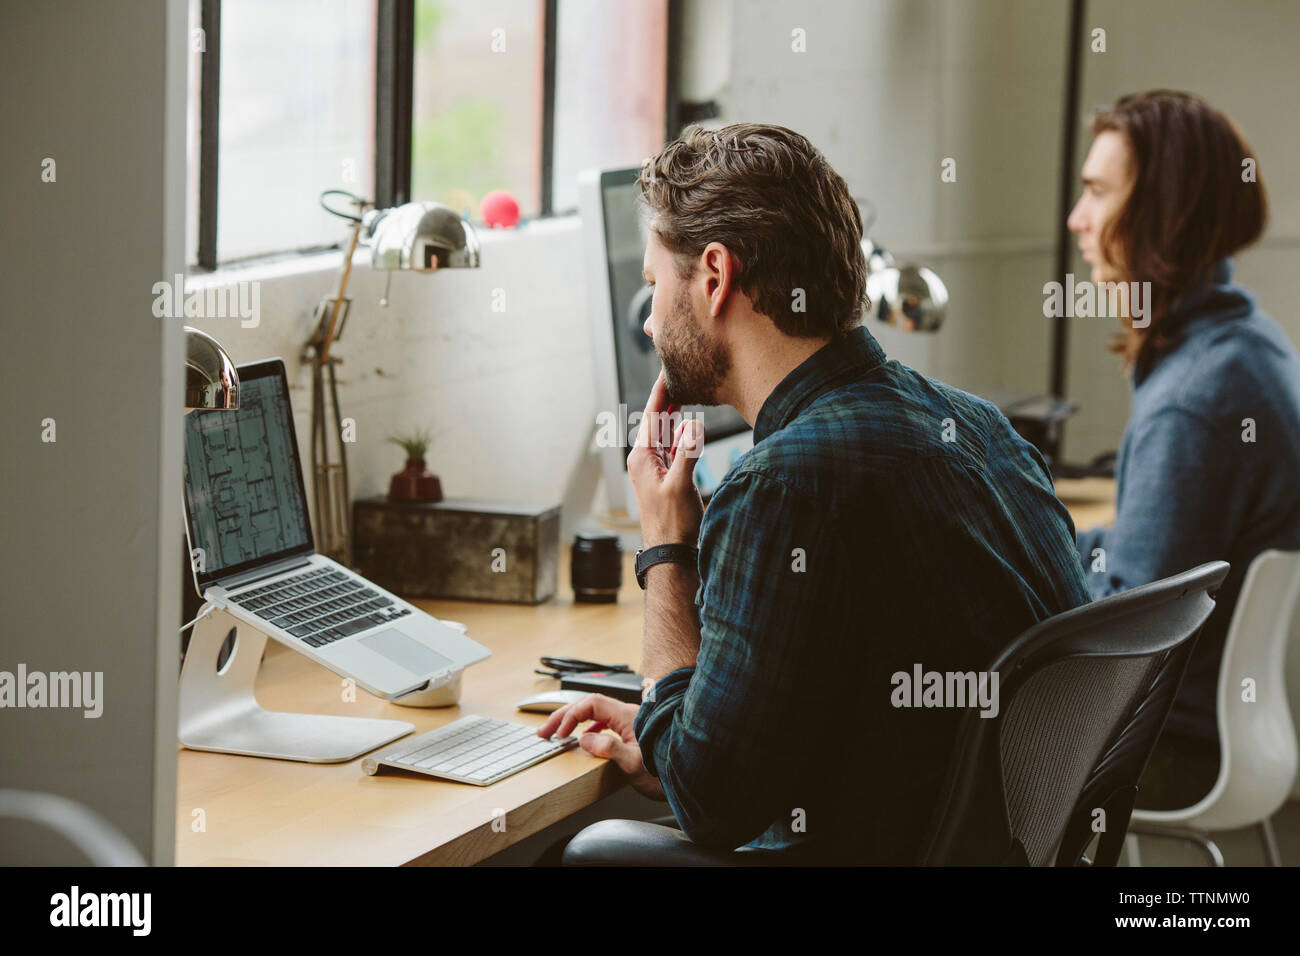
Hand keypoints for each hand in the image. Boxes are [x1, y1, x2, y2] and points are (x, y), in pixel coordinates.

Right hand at [537, 693, 665, 799]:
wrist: (690, 775)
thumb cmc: (667, 770)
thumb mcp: (635, 763)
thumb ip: (609, 749)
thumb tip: (584, 740)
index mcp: (627, 716)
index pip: (591, 703)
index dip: (571, 715)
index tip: (559, 733)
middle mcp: (629, 715)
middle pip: (589, 706)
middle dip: (564, 716)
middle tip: (544, 732)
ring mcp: (631, 723)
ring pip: (596, 714)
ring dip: (574, 721)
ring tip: (557, 733)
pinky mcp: (634, 733)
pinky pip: (605, 723)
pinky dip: (589, 728)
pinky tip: (585, 739)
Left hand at [627, 372, 705, 548]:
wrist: (671, 553)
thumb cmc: (672, 524)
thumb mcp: (680, 485)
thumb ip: (688, 452)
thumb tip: (693, 423)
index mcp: (642, 457)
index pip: (651, 415)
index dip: (661, 392)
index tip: (667, 370)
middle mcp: (645, 459)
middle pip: (658, 420)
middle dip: (669, 398)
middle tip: (678, 374)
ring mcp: (655, 468)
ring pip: (667, 434)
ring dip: (677, 416)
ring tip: (685, 393)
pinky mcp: (667, 478)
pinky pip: (674, 449)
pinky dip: (682, 436)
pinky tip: (689, 427)